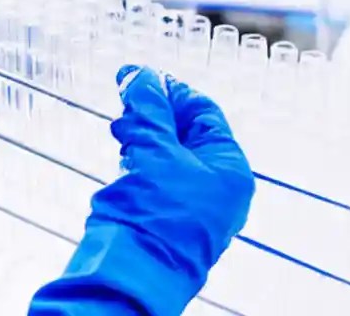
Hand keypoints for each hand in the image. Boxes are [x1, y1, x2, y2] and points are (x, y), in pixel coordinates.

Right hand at [103, 66, 253, 281]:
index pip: (204, 113)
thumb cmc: (153, 216)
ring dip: (143, 139)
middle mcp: (220, 191)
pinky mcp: (170, 223)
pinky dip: (141, 165)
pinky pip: (160, 182)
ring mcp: (196, 210)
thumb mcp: (152, 149)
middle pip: (187, 135)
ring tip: (119, 132)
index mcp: (230, 170)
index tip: (137, 78)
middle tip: (124, 104)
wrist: (131, 274)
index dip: (170, 91)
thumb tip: (140, 75)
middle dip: (153, 115)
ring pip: (171, 159)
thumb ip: (147, 108)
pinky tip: (123, 159)